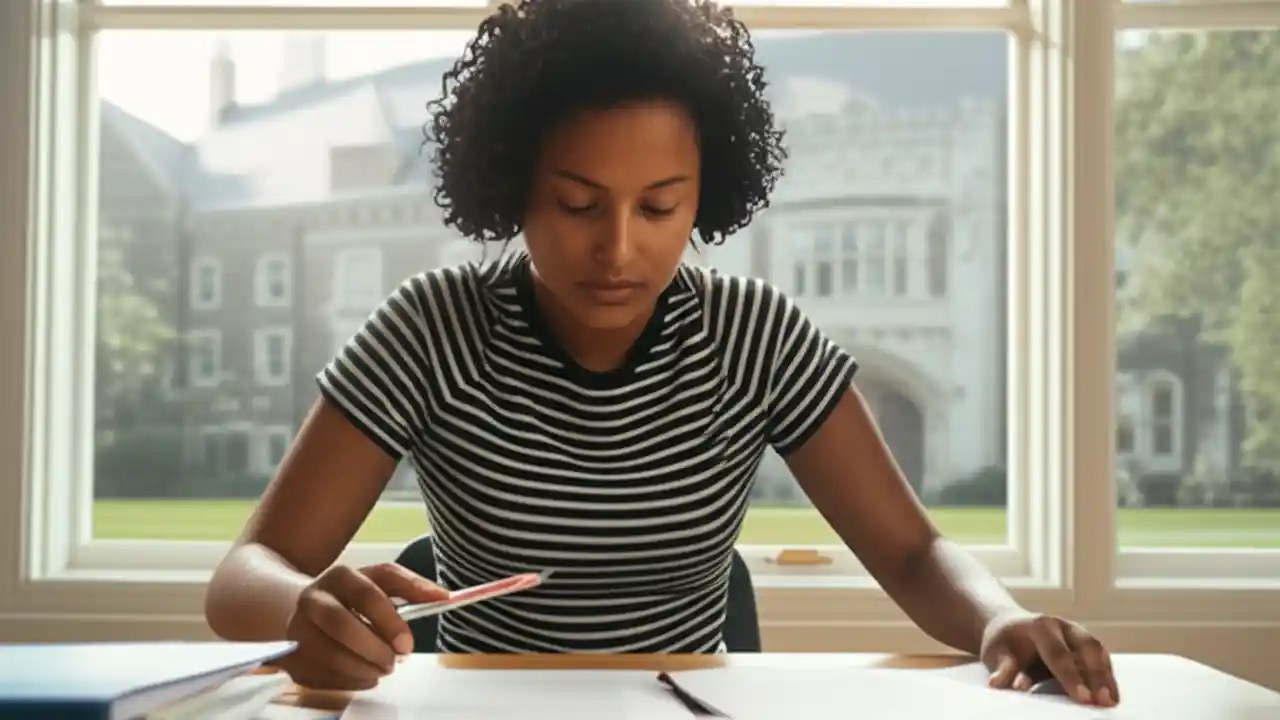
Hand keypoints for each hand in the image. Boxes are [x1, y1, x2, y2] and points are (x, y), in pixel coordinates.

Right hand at [277, 562, 447, 690]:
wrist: (308, 607)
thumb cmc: (355, 596)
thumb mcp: (381, 582)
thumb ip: (412, 587)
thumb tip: (445, 596)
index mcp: (339, 576)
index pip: (366, 595)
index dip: (390, 622)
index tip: (408, 645)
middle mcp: (311, 599)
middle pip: (341, 624)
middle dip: (373, 648)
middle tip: (394, 662)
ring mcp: (296, 630)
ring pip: (330, 655)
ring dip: (363, 668)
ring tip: (381, 669)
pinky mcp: (290, 658)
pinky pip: (321, 676)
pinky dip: (349, 681)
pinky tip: (363, 675)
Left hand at [981, 611, 1119, 706]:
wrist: (1010, 626)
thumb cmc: (1004, 643)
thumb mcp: (995, 652)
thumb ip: (1002, 668)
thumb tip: (999, 684)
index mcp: (1041, 625)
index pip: (1058, 652)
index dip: (1071, 676)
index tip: (1082, 698)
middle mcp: (1064, 626)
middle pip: (1088, 647)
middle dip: (1097, 675)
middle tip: (1104, 701)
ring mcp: (1077, 634)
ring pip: (1099, 653)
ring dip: (1107, 678)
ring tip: (1112, 703)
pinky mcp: (1085, 646)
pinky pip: (1101, 660)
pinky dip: (1107, 678)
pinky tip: (1111, 697)